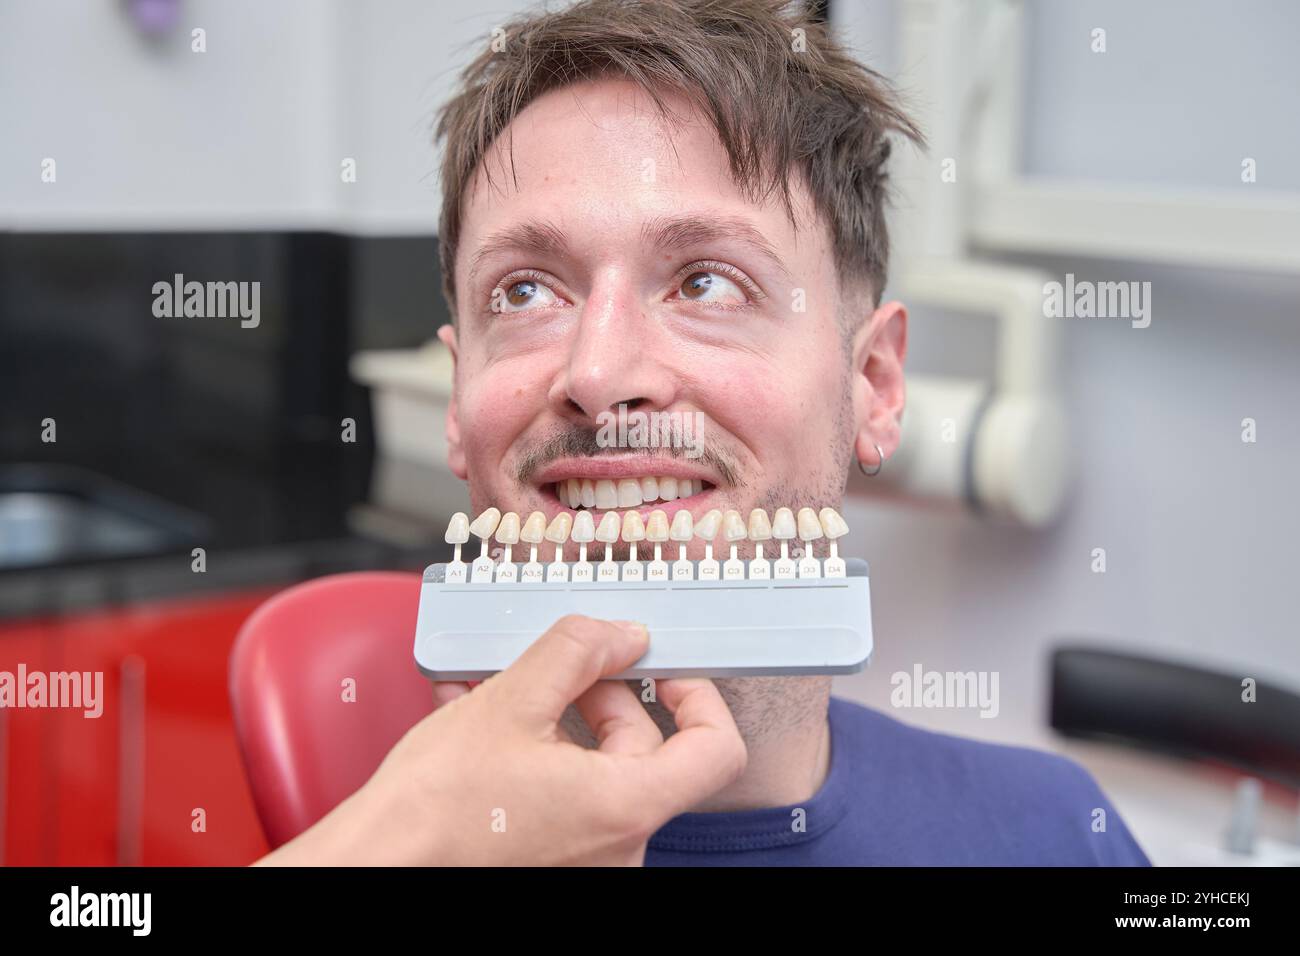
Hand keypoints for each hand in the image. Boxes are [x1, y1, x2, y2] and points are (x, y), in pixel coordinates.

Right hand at [257, 615, 745, 865]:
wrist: (378, 862)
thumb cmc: (433, 806)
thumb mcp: (511, 700)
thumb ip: (578, 651)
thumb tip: (624, 633)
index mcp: (626, 806)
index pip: (716, 748)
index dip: (699, 695)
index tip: (664, 667)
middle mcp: (619, 844)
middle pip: (647, 750)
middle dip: (604, 695)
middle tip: (558, 668)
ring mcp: (588, 859)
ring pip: (600, 769)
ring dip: (561, 719)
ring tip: (506, 689)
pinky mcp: (554, 860)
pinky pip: (568, 794)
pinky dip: (541, 754)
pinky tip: (490, 721)